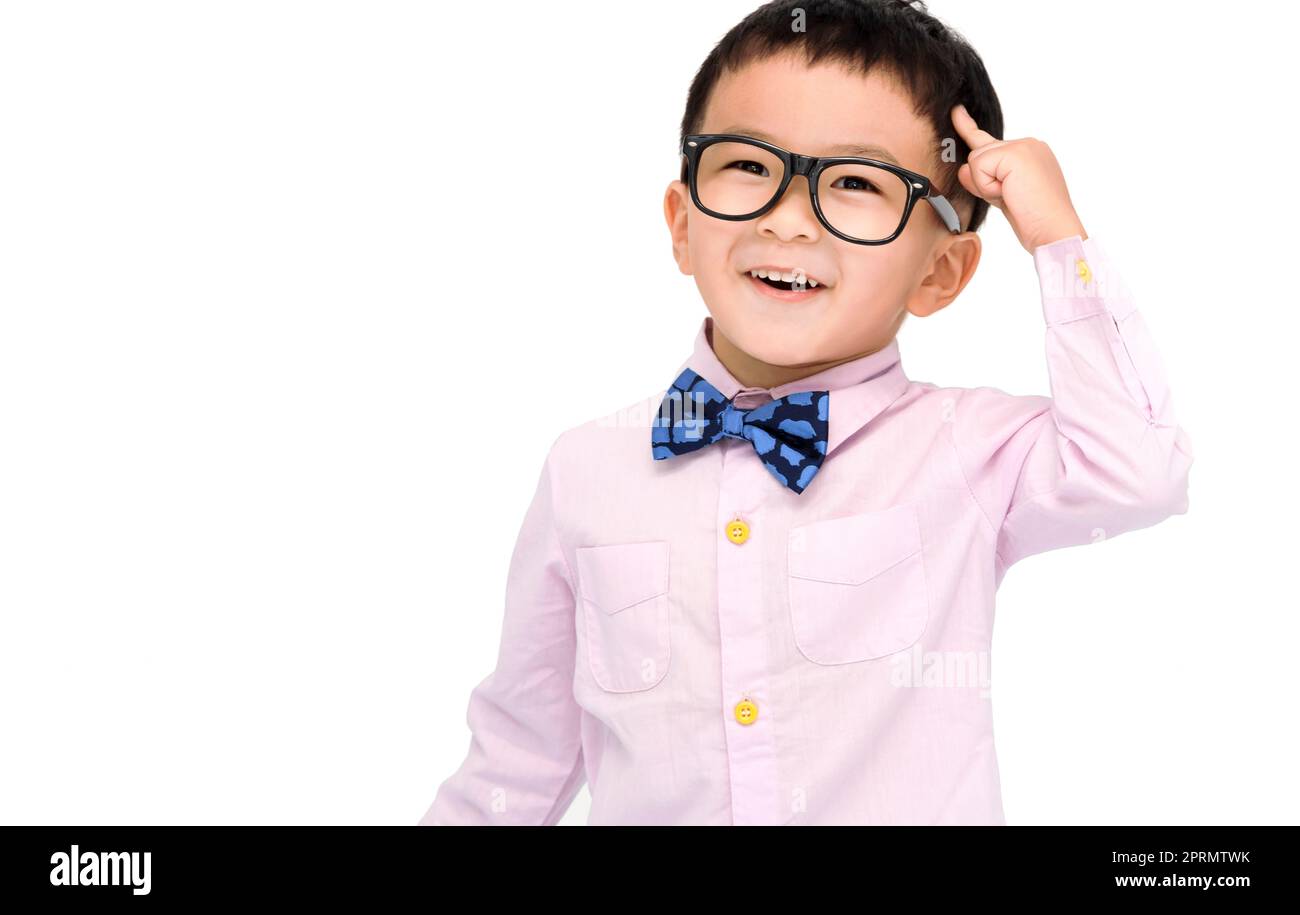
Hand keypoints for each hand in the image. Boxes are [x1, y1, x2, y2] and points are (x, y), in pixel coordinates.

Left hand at [950, 103, 1087, 252]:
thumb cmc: (1034, 220)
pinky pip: (978, 167)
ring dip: (987, 186)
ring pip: (976, 160)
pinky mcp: (1014, 153)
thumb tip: (963, 168)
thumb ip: (982, 179)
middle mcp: (1027, 144)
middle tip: (1010, 198)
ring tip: (1013, 196)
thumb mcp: (1000, 197)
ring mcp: (1023, 146)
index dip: (968, 128)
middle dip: (984, 182)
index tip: (956, 112)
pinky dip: (987, 186)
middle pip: (978, 155)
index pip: (989, 142)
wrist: (1054, 231)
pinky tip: (1010, 193)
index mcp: (1027, 153)